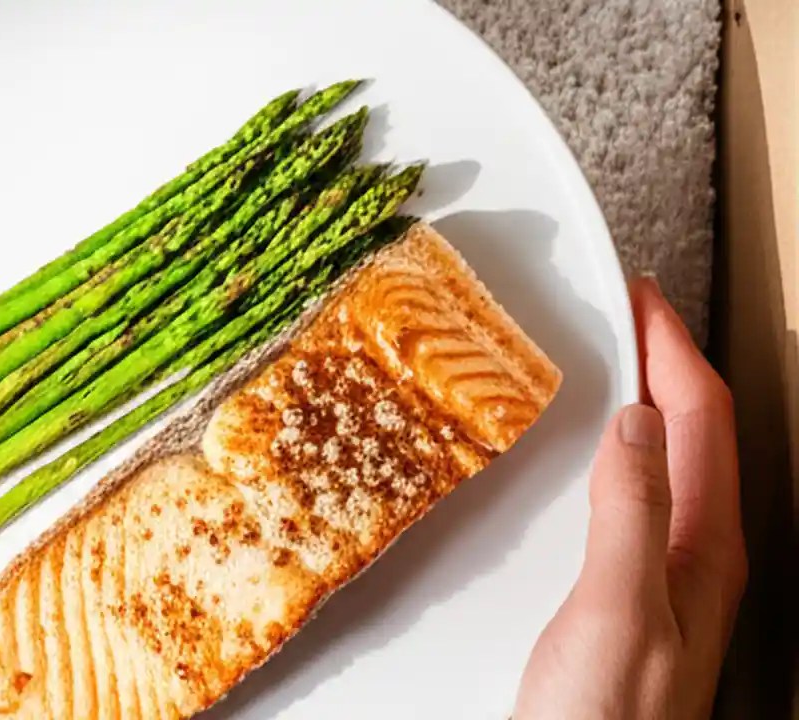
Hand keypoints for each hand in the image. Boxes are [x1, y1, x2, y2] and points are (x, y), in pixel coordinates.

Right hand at [514, 278, 747, 717]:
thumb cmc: (603, 719)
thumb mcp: (619, 608)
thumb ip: (632, 514)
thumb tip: (635, 423)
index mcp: (704, 547)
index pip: (702, 420)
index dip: (674, 351)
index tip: (641, 299)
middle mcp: (692, 553)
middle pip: (694, 432)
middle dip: (664, 364)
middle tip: (624, 318)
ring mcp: (661, 574)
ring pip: (664, 462)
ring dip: (641, 404)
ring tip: (606, 366)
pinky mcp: (623, 591)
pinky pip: (631, 496)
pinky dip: (611, 452)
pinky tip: (583, 456)